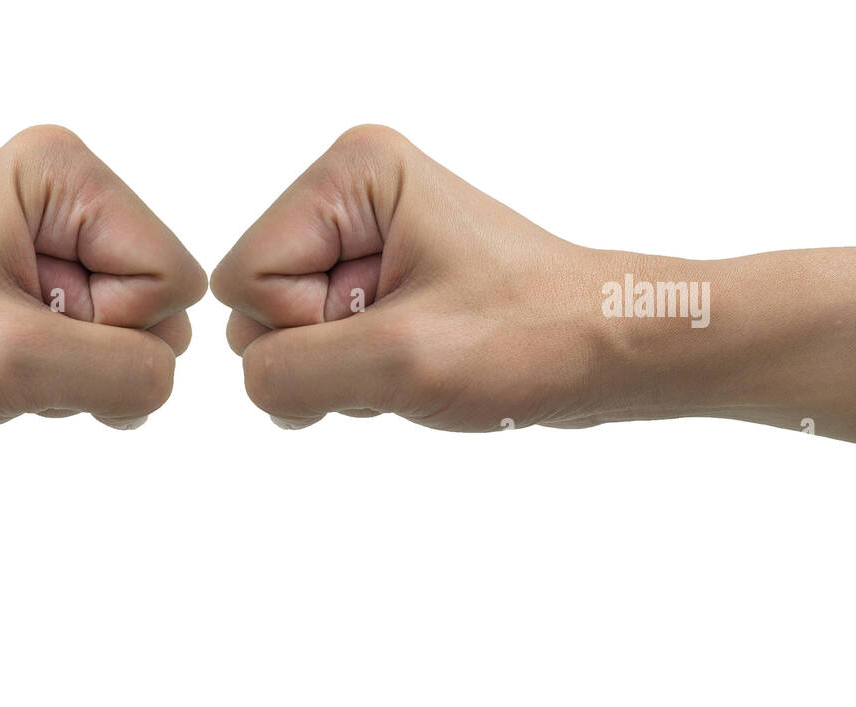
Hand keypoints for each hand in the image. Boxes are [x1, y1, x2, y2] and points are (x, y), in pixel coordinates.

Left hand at [0, 125, 206, 441]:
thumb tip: (163, 382)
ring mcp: (58, 242)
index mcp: (67, 175)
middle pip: (160, 307)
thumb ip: (128, 371)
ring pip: (134, 336)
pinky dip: (63, 380)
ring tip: (3, 360)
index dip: (113, 328)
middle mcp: (70, 197)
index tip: (30, 326)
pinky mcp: (44, 283)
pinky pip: (101, 349)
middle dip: (96, 354)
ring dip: (76, 374)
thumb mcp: (18, 361)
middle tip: (15, 351)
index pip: (172, 279)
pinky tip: (8, 370)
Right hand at [211, 125, 855, 439]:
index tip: (386, 325)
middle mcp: (347, 198)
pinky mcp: (373, 284)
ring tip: (415, 360)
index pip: (244, 277)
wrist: (610, 354)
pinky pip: (316, 350)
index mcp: (350, 176)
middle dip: (322, 354)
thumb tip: (255, 380)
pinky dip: (355, 380)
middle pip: (257, 307)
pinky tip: (410, 369)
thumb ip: (289, 371)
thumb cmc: (530, 339)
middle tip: (402, 351)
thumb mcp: (400, 360)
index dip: (302, 327)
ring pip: (283, 338)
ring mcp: (359, 244)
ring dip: (342, 374)